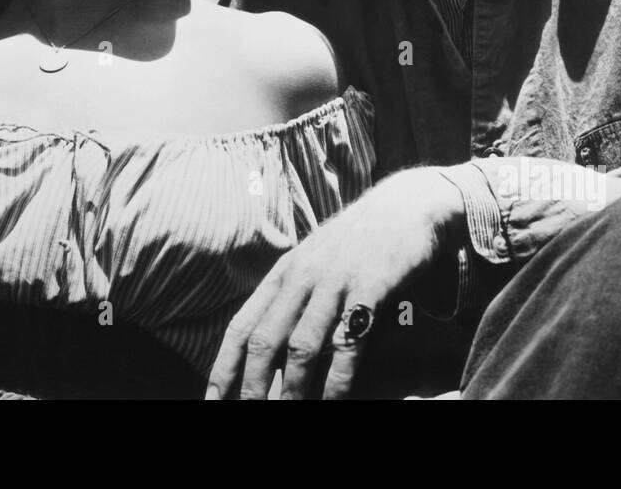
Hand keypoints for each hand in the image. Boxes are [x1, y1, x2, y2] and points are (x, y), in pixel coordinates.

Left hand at [206, 167, 464, 399]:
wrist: (408, 205)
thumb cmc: (362, 240)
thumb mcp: (318, 261)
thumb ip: (295, 298)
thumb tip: (273, 346)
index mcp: (285, 273)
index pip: (242, 326)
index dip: (224, 366)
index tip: (212, 399)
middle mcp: (302, 276)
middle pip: (264, 340)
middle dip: (251, 386)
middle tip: (247, 415)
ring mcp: (335, 281)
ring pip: (302, 346)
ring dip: (293, 389)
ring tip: (288, 414)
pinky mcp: (370, 286)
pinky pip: (349, 341)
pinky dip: (339, 378)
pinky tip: (334, 401)